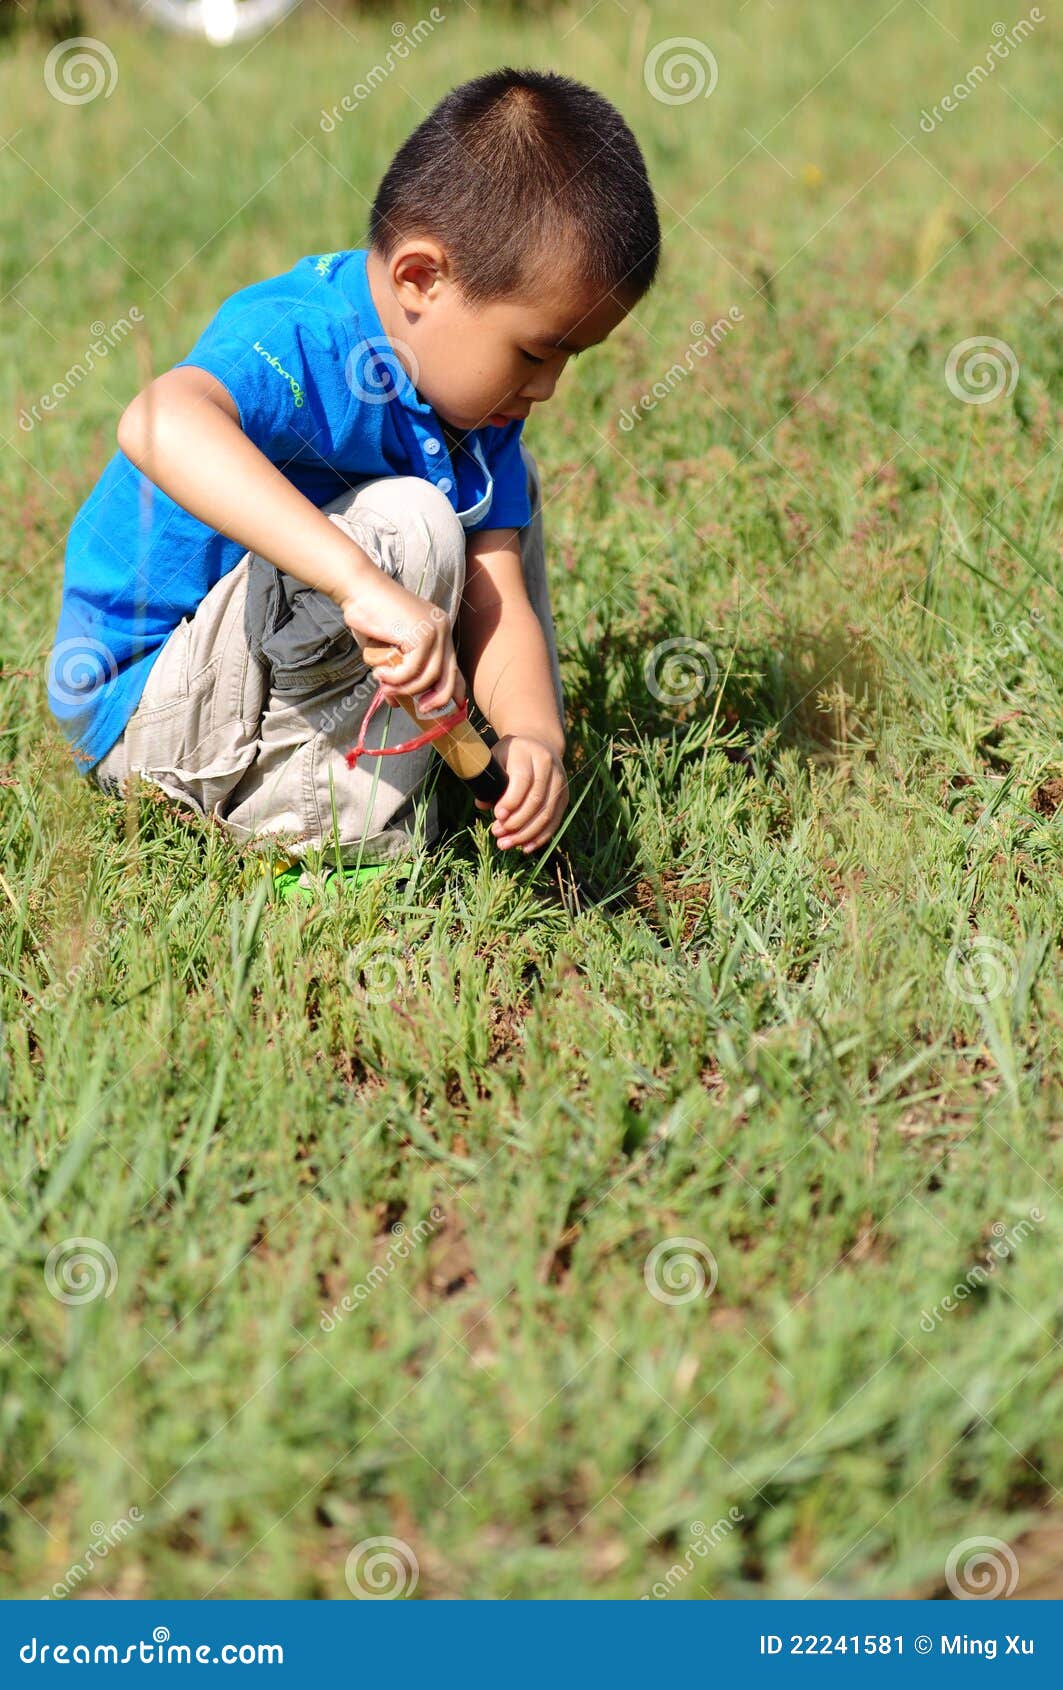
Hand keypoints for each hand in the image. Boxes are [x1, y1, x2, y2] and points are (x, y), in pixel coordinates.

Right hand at [338, 570, 461, 716]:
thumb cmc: (368, 616)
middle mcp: (442, 629)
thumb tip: (396, 703)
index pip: (454, 667)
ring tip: (384, 684)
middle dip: (436, 699)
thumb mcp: (385, 651)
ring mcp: (434, 631)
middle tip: (419, 710)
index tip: (441, 709)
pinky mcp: (422, 635)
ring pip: (429, 677)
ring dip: (405, 687)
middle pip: (449, 676)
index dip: (453, 691)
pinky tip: (380, 672)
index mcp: (438, 630)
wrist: (358, 588)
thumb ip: (395, 674)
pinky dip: (395, 678)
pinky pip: (412, 671)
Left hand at [474, 734, 567, 852]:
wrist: (538, 744)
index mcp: (528, 751)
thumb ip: (489, 781)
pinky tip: (524, 848)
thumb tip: (482, 804)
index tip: (497, 815)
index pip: (523, 780)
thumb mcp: (495, 759)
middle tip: (496, 833)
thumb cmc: (510, 755)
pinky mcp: (565, 797)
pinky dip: (540, 838)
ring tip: (505, 844)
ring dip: (525, 834)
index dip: (511, 801)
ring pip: (546, 814)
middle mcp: (548, 766)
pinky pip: (554, 822)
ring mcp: (560, 782)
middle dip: (515, 822)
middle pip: (536, 800)